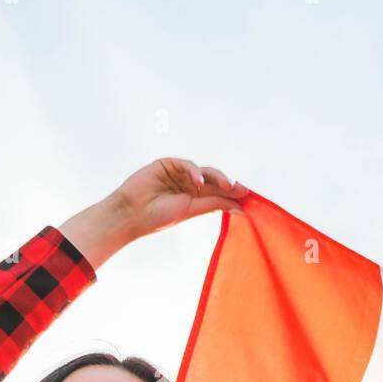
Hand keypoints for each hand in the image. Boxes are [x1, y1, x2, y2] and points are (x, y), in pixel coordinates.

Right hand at [58, 159, 248, 271]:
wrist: (132, 214)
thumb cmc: (158, 217)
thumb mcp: (191, 211)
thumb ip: (214, 204)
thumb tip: (240, 208)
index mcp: (194, 197)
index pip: (218, 192)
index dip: (233, 193)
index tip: (250, 198)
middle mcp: (188, 184)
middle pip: (214, 180)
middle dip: (230, 184)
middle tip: (244, 190)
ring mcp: (178, 173)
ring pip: (204, 171)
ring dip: (218, 177)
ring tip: (229, 185)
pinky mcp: (168, 164)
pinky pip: (187, 164)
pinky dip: (195, 172)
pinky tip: (199, 183)